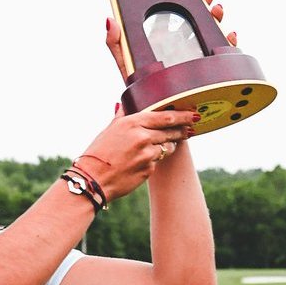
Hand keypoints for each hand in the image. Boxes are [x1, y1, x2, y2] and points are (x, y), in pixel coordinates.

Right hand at [76, 107, 197, 202]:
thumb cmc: (98, 153)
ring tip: (163, 145)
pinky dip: (154, 159)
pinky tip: (143, 161)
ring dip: (169, 145)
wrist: (93, 179)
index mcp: (132, 123)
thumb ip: (122, 116)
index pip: (165, 117)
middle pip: (171, 131)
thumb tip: (124, 104)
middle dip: (182, 130)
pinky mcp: (149, 169)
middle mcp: (142, 137)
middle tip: (190, 128)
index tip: (192, 115)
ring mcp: (147, 154)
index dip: (182, 116)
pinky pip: (158, 161)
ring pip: (167, 147)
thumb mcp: (109, 130)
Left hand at [105, 0, 237, 81]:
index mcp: (165, 42)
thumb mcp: (126, 65)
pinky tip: (229, 38)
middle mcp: (184, 49)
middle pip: (200, 22)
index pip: (181, 16)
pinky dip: (229, 46)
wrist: (157, 119)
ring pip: (212, 37)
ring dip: (219, 22)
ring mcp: (198, 62)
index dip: (191, 0)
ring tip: (218, 12)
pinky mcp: (208, 78)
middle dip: (208, 7)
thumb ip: (116, 43)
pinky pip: (223, 60)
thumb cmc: (140, 94)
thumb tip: (110, 20)